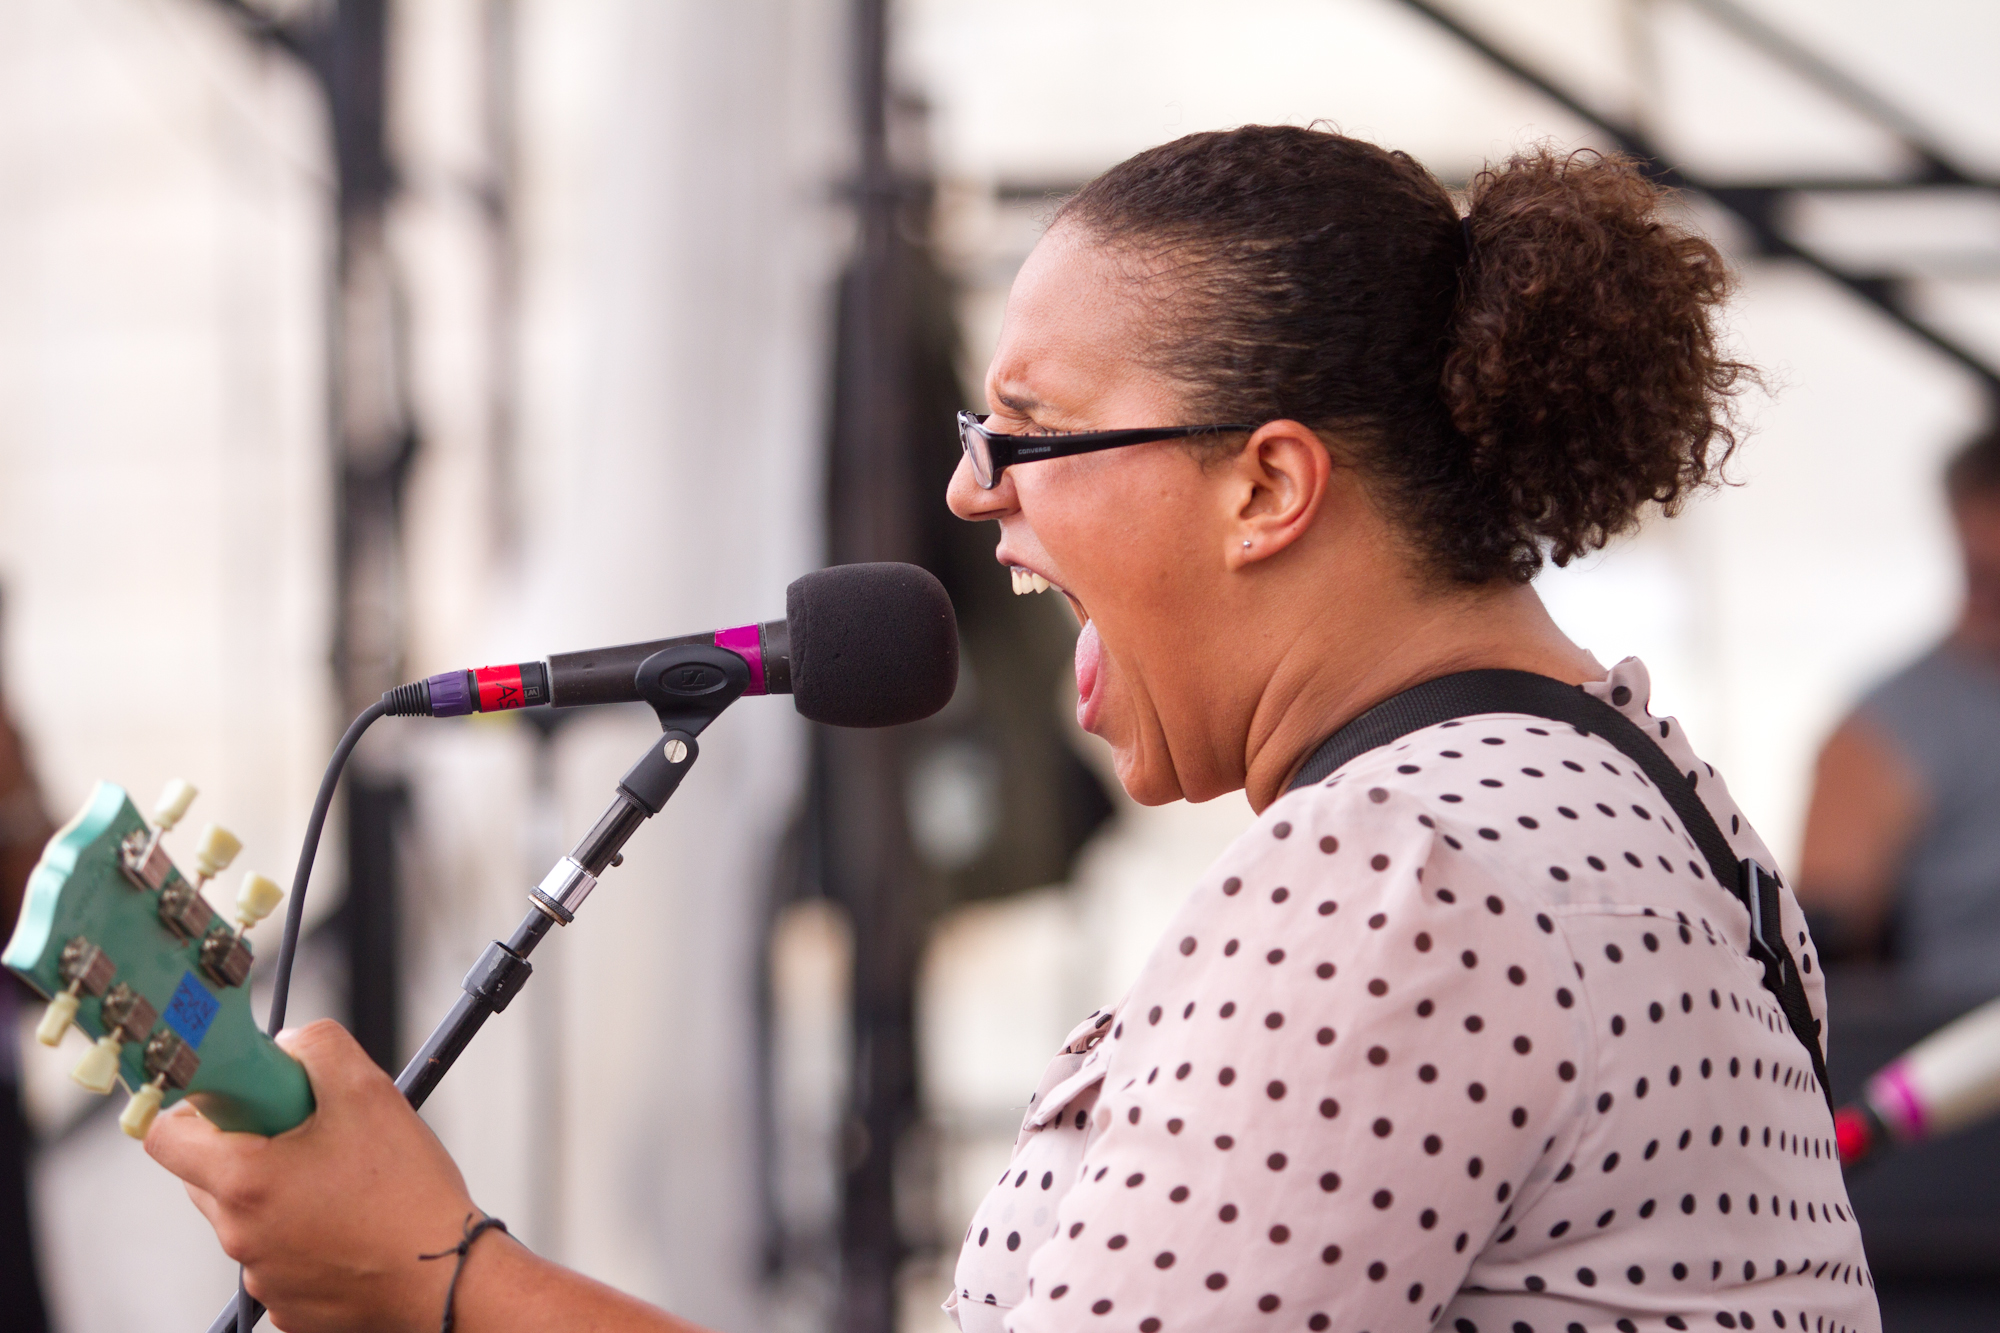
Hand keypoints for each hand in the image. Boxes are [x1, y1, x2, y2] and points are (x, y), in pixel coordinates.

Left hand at [147, 1019, 487, 1332]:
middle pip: (207, 1174)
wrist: (447, 1278)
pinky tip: (350, 1224)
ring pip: (246, 1216)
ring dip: (279, 1192)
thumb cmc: (410, 1196)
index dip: (200, 1106)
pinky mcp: (285, 1303)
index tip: (244, 1100)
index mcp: (245, 1181)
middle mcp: (240, 1235)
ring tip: (342, 1183)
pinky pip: (276, 1256)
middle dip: (248, 1146)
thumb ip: (318, 1047)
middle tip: (307, 1135)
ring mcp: (260, 1276)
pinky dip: (302, 1236)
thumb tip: (289, 1045)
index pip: (167, 1136)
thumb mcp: (370, 1092)